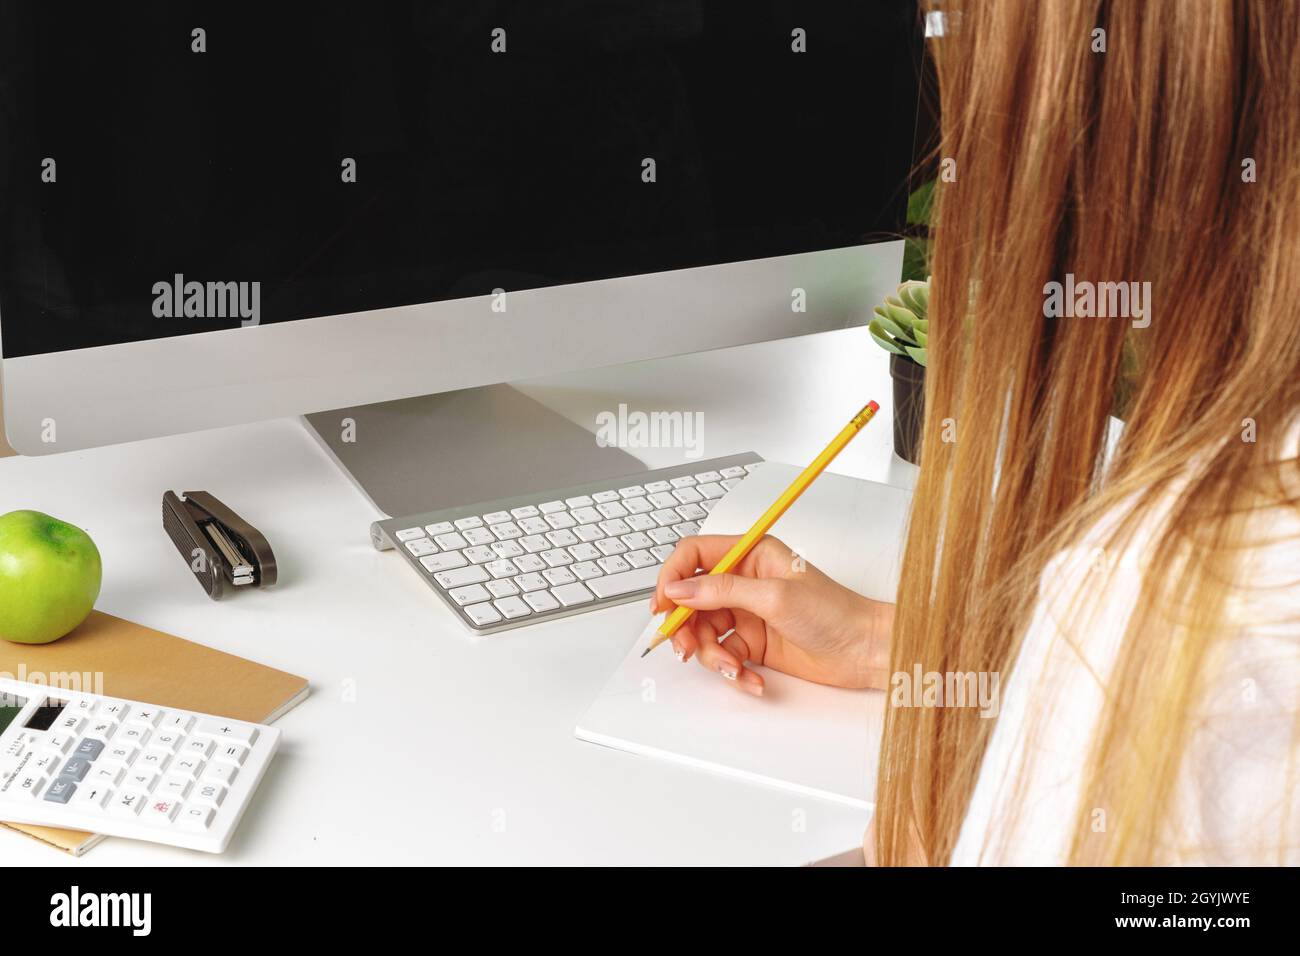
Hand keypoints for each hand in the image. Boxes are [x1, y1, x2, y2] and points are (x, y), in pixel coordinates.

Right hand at [650, 534, 893, 696]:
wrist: (866, 651)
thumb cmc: (836, 613)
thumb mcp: (775, 596)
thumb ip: (722, 590)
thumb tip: (680, 589)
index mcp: (750, 554)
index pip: (694, 555)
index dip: (673, 577)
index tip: (663, 604)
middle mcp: (744, 581)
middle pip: (692, 599)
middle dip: (685, 626)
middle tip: (686, 647)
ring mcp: (747, 612)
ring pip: (703, 631)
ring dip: (711, 655)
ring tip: (731, 668)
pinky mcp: (753, 642)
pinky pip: (724, 655)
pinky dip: (732, 670)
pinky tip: (751, 679)